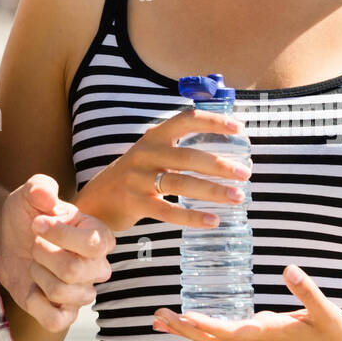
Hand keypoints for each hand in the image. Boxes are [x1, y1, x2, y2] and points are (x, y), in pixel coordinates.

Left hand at [0, 174, 113, 331]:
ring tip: (34, 263)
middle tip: (34, 244)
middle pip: (76, 271)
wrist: (7, 239)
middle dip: (44, 255)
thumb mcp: (29, 193)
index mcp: (97, 235)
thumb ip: (40, 186)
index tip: (36, 223)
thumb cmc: (27, 214)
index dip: (60, 235)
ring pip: (64, 295)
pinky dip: (36, 304)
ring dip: (38, 275)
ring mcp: (81, 292)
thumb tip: (47, 196)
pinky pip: (56, 321)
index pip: (92, 243)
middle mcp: (96, 266)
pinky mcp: (63, 313)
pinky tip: (31, 287)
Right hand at [73, 109, 249, 233]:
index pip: (186, 119)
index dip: (212, 121)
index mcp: (154, 137)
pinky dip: (192, 217)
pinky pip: (167, 211)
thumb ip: (180, 149)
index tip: (238, 128)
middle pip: (187, 156)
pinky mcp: (134, 202)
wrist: (96, 198)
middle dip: (219, 165)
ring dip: (212, 191)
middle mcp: (146, 154)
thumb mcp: (152, 153)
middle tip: (245, 173)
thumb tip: (224, 151)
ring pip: (180, 184)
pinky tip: (213, 220)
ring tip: (237, 197)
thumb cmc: (135, 175)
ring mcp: (138, 179)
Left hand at [153, 265, 341, 340]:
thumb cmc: (336, 333)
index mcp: (268, 334)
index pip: (229, 332)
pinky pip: (222, 332)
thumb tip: (288, 270)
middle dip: (183, 329)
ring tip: (160, 319)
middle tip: (156, 316)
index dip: (206, 325)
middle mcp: (256, 338)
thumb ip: (308, 292)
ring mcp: (255, 337)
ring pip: (214, 337)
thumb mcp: (326, 311)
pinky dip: (202, 325)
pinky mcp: (257, 332)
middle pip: (211, 338)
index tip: (184, 315)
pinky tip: (190, 316)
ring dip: (187, 329)